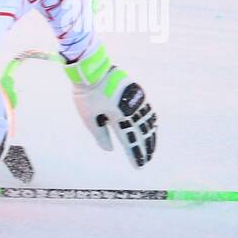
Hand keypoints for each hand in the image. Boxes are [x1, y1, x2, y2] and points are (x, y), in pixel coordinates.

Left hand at [66, 46, 156, 167]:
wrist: (92, 71)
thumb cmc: (87, 96)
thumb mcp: (89, 118)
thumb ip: (101, 135)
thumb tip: (110, 149)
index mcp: (119, 118)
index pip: (130, 141)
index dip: (135, 155)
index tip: (139, 165)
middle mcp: (131, 110)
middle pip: (142, 133)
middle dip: (145, 147)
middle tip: (147, 159)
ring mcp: (137, 100)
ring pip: (147, 122)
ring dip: (150, 135)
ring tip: (150, 147)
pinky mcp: (137, 93)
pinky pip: (147, 111)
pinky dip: (150, 122)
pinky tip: (151, 127)